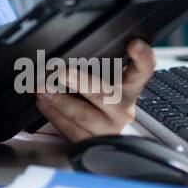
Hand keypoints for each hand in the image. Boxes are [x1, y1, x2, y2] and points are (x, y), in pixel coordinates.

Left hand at [33, 37, 156, 142]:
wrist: (95, 128)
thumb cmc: (95, 97)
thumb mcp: (100, 78)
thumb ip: (93, 65)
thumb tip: (65, 50)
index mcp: (130, 87)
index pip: (143, 69)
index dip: (142, 57)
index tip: (134, 44)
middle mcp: (123, 108)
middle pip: (107, 94)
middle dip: (83, 83)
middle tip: (64, 73)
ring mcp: (109, 127)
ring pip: (85, 116)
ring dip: (60, 102)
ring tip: (44, 90)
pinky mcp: (93, 142)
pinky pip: (72, 131)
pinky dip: (54, 115)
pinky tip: (44, 105)